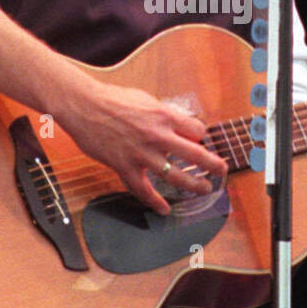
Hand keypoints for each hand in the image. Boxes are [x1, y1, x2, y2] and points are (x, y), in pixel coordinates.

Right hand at [60, 80, 227, 215]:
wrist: (84, 105)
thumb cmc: (111, 99)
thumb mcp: (144, 98)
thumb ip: (162, 112)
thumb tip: (176, 121)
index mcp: (164, 116)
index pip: (196, 130)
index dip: (201, 136)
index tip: (200, 141)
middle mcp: (158, 136)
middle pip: (195, 154)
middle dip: (213, 164)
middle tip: (222, 170)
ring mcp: (142, 154)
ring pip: (175, 175)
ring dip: (193, 185)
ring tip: (204, 189)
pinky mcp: (125, 166)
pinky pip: (143, 190)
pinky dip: (155, 202)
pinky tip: (164, 209)